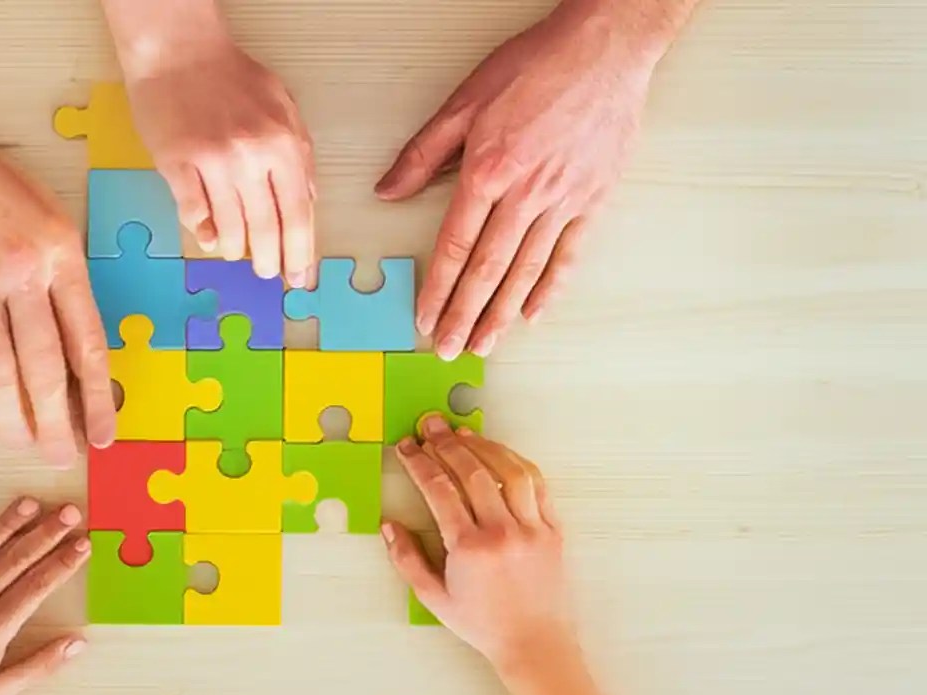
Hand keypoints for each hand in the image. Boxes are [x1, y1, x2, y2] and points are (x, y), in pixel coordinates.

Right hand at [0, 138, 114, 464]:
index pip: (86, 343)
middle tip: (65, 457)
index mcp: (61, 257)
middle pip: (43, 368)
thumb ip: (71, 280)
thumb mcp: (55, 222)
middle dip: (57, 423)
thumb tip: (83, 351)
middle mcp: (20, 276)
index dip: (97, 397)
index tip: (104, 434)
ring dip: (13, 419)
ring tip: (26, 445)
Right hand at [123, 39, 316, 285]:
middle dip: (270, 260)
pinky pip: (192, 213)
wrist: (178, 51)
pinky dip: (202, 231)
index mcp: (282, 145)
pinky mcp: (176, 164)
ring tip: (237, 252)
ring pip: (228, 228)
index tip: (300, 277)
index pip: (298, 214)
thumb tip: (308, 200)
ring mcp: (211, 162)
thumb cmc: (232, 77)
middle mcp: (250, 157)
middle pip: (266, 228)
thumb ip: (299, 154)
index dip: (301, 253)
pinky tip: (208, 235)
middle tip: (269, 274)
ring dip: (235, 248)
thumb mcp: (283, 107)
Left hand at [377, 1, 671, 357]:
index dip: (438, 289)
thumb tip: (387, 191)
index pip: (455, 246)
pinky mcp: (594, 199)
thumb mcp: (465, 101)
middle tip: (450, 349)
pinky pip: (569, 254)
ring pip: (526, 270)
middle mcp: (525, 193)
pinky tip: (534, 313)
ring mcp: (563, 200)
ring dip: (502, 313)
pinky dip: (551, 287)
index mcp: (487, 170)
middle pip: (488, 269)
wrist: (605, 47)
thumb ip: (423, 153)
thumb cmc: (535, 65)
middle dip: (465, 315)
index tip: (425, 318)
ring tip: (485, 343)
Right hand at [383, 415, 612, 694]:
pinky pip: (537, 484)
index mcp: (469, 548)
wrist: (535, 644)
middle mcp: (502, 532)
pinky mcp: (552, 529)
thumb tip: (388, 526)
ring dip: (483, 446)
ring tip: (462, 434)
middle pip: (472, 472)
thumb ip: (407, 560)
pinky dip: (517, 462)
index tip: (407, 448)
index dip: (419, 463)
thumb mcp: (434, 598)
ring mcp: (531, 528)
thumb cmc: (483, 624)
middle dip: (447, 444)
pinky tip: (500, 453)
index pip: (439, 490)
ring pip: (508, 471)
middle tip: (430, 426)